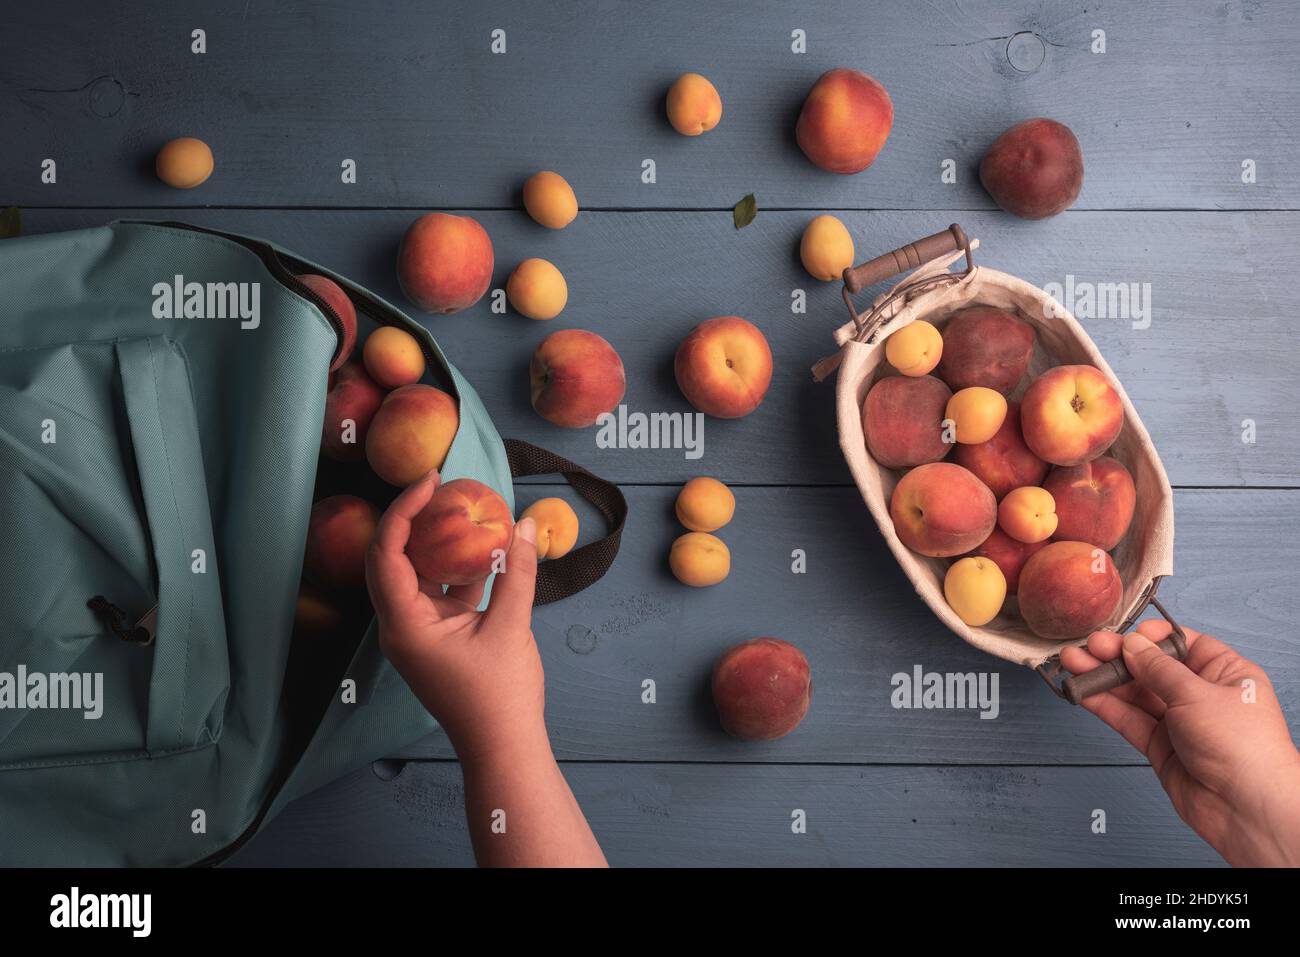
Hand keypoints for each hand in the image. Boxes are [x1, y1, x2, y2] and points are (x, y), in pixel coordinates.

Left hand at [365, 470, 544, 764]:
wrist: (503, 747)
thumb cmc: (500, 696)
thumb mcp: (512, 626)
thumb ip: (517, 573)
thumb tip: (526, 525)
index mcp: (404, 625)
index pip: (388, 553)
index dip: (404, 510)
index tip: (431, 481)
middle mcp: (400, 626)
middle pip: (391, 559)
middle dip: (413, 519)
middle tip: (440, 485)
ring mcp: (417, 632)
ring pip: (415, 573)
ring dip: (436, 541)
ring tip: (460, 505)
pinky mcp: (437, 637)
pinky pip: (439, 591)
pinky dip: (457, 567)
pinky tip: (482, 545)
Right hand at [1063, 620, 1299, 866]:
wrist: (1245, 808)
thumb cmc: (1242, 747)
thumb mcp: (1197, 694)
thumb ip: (1158, 668)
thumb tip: (1132, 644)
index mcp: (1224, 672)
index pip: (1181, 643)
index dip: (1150, 637)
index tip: (1124, 636)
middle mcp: (1201, 694)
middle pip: (1151, 667)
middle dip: (1117, 657)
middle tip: (1088, 648)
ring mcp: (1179, 721)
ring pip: (1134, 693)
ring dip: (1103, 678)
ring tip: (1072, 664)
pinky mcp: (1161, 746)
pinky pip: (1129, 719)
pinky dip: (1105, 705)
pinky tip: (1083, 691)